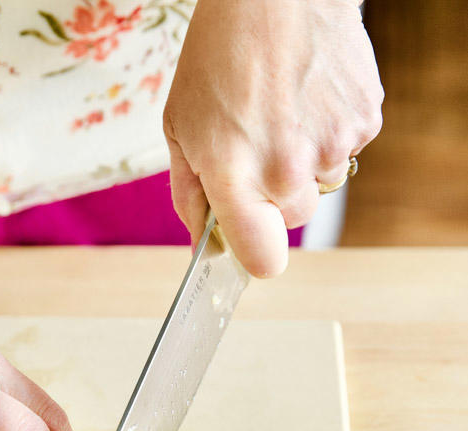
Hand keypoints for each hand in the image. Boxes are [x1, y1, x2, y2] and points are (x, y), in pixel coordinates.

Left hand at [164, 0, 383, 275]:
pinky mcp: (364, 121)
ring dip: (303, 163)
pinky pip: (345, 152)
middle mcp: (286, 168)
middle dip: (272, 197)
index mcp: (235, 174)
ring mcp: (331, 145)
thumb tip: (203, 244)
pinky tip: (307, 99)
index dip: (256, 255)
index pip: (262, 259)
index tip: (250, 238)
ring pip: (319, 186)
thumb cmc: (219, 56)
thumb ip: (190, 195)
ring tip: (282, 113)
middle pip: (290, 221)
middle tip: (257, 146)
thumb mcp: (180, 127)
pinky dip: (328, 134)